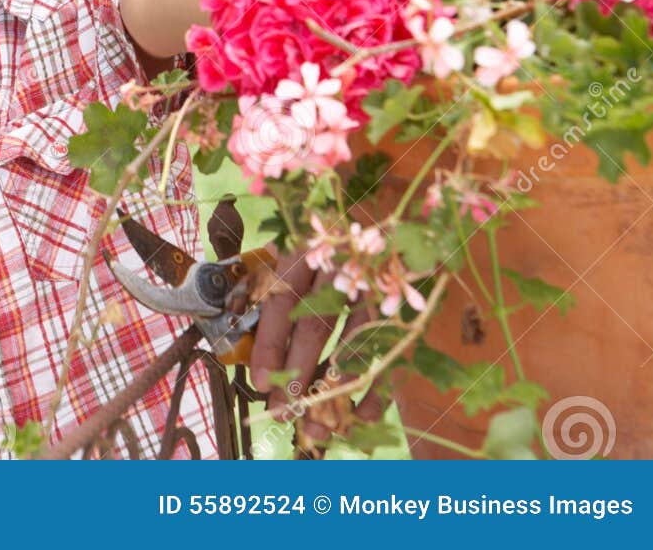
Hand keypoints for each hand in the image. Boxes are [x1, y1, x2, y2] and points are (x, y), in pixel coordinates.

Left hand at [250, 247, 382, 440]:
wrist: (379, 225)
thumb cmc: (321, 254)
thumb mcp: (291, 263)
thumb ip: (270, 301)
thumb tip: (254, 356)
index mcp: (305, 251)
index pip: (283, 299)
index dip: (271, 342)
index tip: (259, 380)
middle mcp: (340, 265)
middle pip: (317, 323)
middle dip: (297, 374)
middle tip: (282, 413)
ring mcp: (374, 287)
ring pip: (354, 341)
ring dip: (335, 388)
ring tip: (316, 426)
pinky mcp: (398, 308)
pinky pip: (388, 351)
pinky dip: (375, 387)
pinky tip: (358, 415)